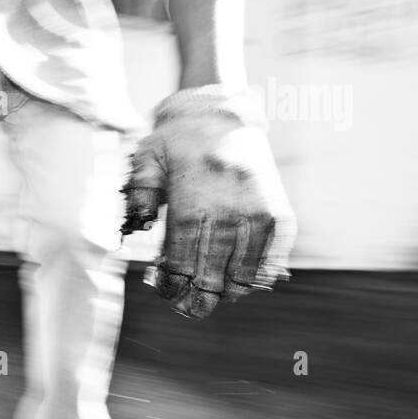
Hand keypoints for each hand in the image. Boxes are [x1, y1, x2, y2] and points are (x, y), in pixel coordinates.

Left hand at [122, 86, 294, 319]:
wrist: (224, 112)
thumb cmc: (178, 140)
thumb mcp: (147, 160)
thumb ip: (139, 195)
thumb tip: (138, 229)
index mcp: (192, 204)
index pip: (181, 262)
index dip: (172, 284)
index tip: (165, 290)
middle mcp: (227, 214)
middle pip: (212, 275)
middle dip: (198, 297)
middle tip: (188, 306)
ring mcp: (257, 216)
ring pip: (243, 275)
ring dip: (227, 291)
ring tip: (213, 293)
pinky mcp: (279, 214)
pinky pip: (272, 260)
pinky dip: (258, 276)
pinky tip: (243, 281)